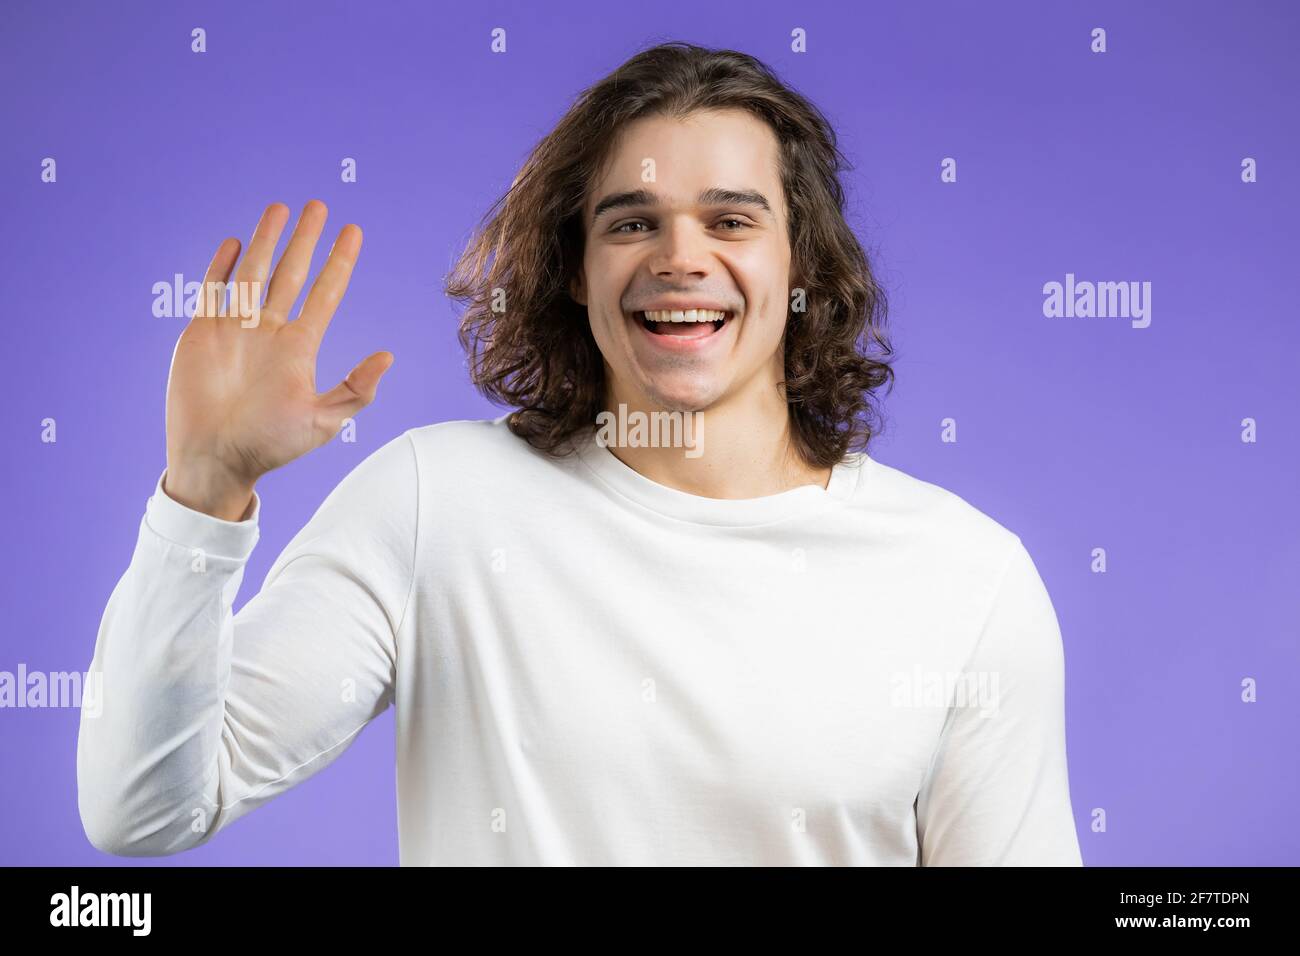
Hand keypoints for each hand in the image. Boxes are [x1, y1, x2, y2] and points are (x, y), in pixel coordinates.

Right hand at [163, 200, 391, 518]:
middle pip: (291, 273)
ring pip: (255, 273)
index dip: (340, 262)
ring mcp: (236, 330)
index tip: (354, 232)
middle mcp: (270, 333)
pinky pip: (214, 291)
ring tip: (280, 208)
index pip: (325, 294)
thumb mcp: (323, 421)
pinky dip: (223, 267)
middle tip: (318, 206)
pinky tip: (236, 242)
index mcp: (299, 348)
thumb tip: (389, 357)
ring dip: (267, 240)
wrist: (216, 459)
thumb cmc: (270, 446)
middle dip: (305, 240)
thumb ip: (356, 389)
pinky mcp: (202, 333)